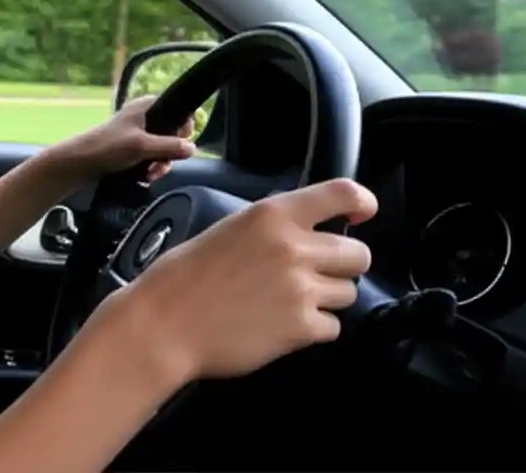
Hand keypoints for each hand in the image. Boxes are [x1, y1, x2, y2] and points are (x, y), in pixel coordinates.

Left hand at [49, 95, 195, 183]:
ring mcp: (135, 134)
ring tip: (151, 174)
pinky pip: (149, 157)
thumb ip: (169, 146)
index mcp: (145, 106)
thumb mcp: (142, 146)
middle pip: (171, 132)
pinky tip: (145, 177)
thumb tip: (193, 149)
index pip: (176, 109)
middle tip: (162, 164)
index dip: (183, 126)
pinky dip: (150, 167)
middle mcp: (142, 117)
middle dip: (170, 152)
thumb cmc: (107, 147)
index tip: (181, 142)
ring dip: (160, 163)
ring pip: (161, 148)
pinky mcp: (129, 150)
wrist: (77, 163)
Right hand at [101, 178, 375, 382]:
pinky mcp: (300, 328)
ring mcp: (300, 289)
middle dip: (341, 266)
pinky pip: (333, 327)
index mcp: (272, 215)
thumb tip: (307, 235)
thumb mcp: (229, 230)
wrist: (163, 324)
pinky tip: (281, 325)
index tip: (362, 213)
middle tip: (314, 275)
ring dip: (326, 299)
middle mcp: (293, 248)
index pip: (343, 194)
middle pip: (358, 254)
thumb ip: (272, 228)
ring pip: (348, 293)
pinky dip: (313, 330)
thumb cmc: (183, 278)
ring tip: (289, 303)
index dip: (362, 203)